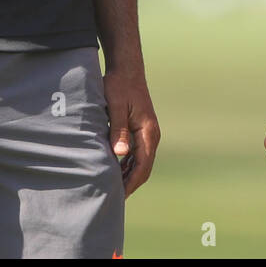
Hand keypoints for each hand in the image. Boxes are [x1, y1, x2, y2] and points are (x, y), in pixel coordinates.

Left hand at [103, 70, 159, 197]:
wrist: (127, 68)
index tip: (118, 196)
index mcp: (149, 132)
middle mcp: (152, 135)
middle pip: (144, 168)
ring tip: (113, 187)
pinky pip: (138, 153)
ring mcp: (148, 132)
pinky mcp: (142, 129)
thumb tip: (120, 155)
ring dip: (129, 175)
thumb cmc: (119, 85)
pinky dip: (128, 164)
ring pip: (141, 162)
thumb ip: (119, 130)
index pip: (142, 166)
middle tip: (113, 198)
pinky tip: (115, 169)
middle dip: (130, 184)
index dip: (130, 183)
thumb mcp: (115, 107)